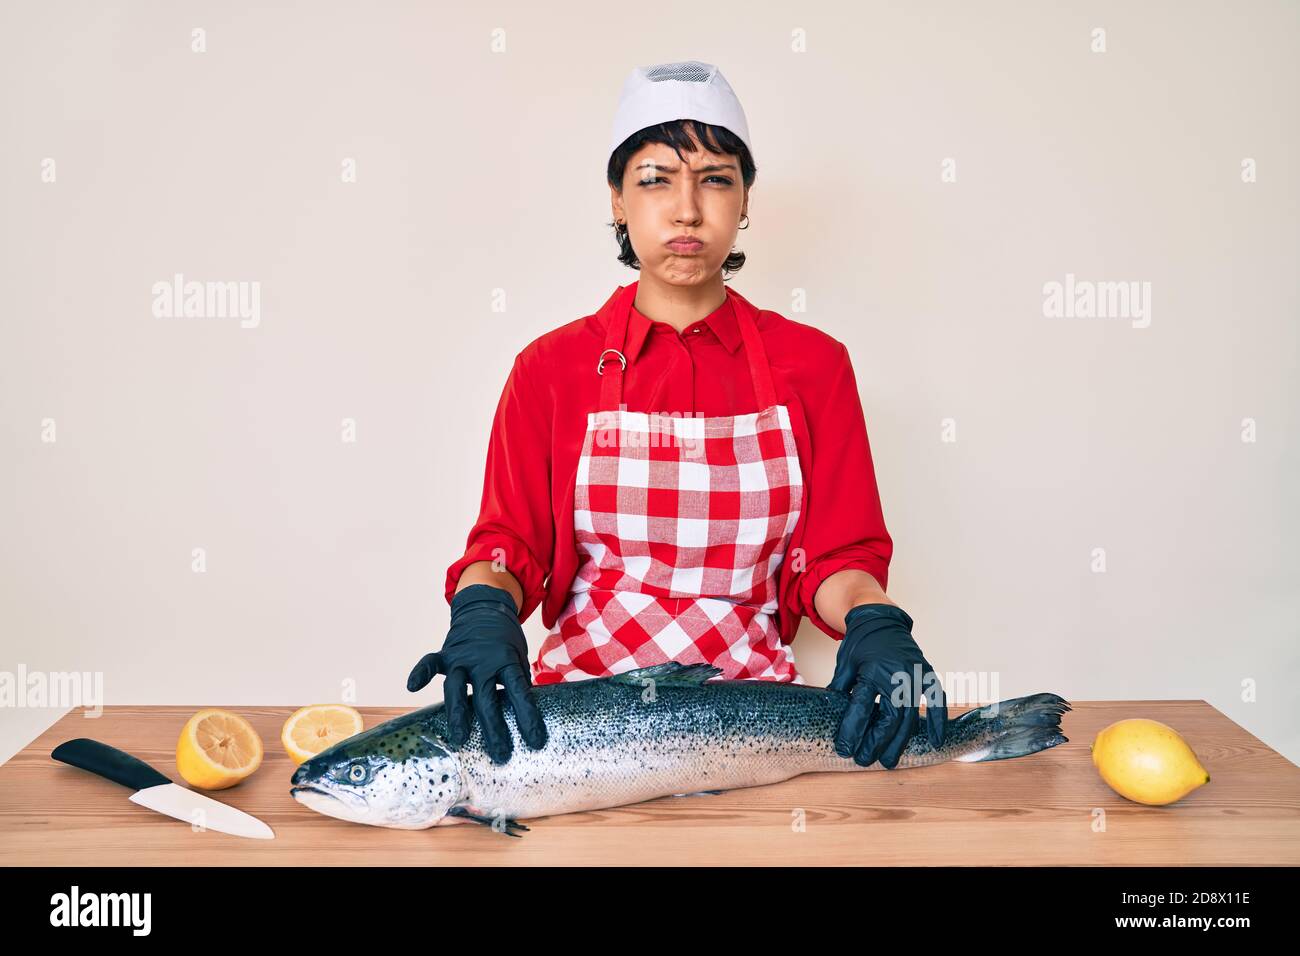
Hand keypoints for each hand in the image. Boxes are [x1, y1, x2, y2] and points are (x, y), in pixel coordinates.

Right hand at [406, 583, 547, 763]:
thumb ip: (517, 681)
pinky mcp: (446, 654)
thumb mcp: (519, 657)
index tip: (535, 740)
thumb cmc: (505, 643)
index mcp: (508, 661)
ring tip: (460, 739)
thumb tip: (524, 715)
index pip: (519, 692)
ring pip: (457, 688)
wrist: (486, 609)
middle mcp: (484, 661)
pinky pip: (431, 662)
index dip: (528, 717)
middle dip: (494, 728)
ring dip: (458, 714)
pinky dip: (420, 672)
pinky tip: (412, 686)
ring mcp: (463, 658)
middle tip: (500, 753)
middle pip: (488, 698)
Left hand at [827, 603, 946, 768]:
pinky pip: (937, 699)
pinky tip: (935, 741)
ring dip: (899, 741)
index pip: (861, 710)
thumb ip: (839, 688)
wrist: (881, 619)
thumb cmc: (860, 641)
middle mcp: (895, 676)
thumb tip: (830, 711)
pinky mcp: (925, 674)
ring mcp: (913, 676)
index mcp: (871, 673)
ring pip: (909, 717)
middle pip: (888, 720)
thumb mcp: (844, 663)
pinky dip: (938, 720)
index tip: (845, 749)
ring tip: (889, 761)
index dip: (852, 732)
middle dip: (875, 743)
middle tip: (865, 760)